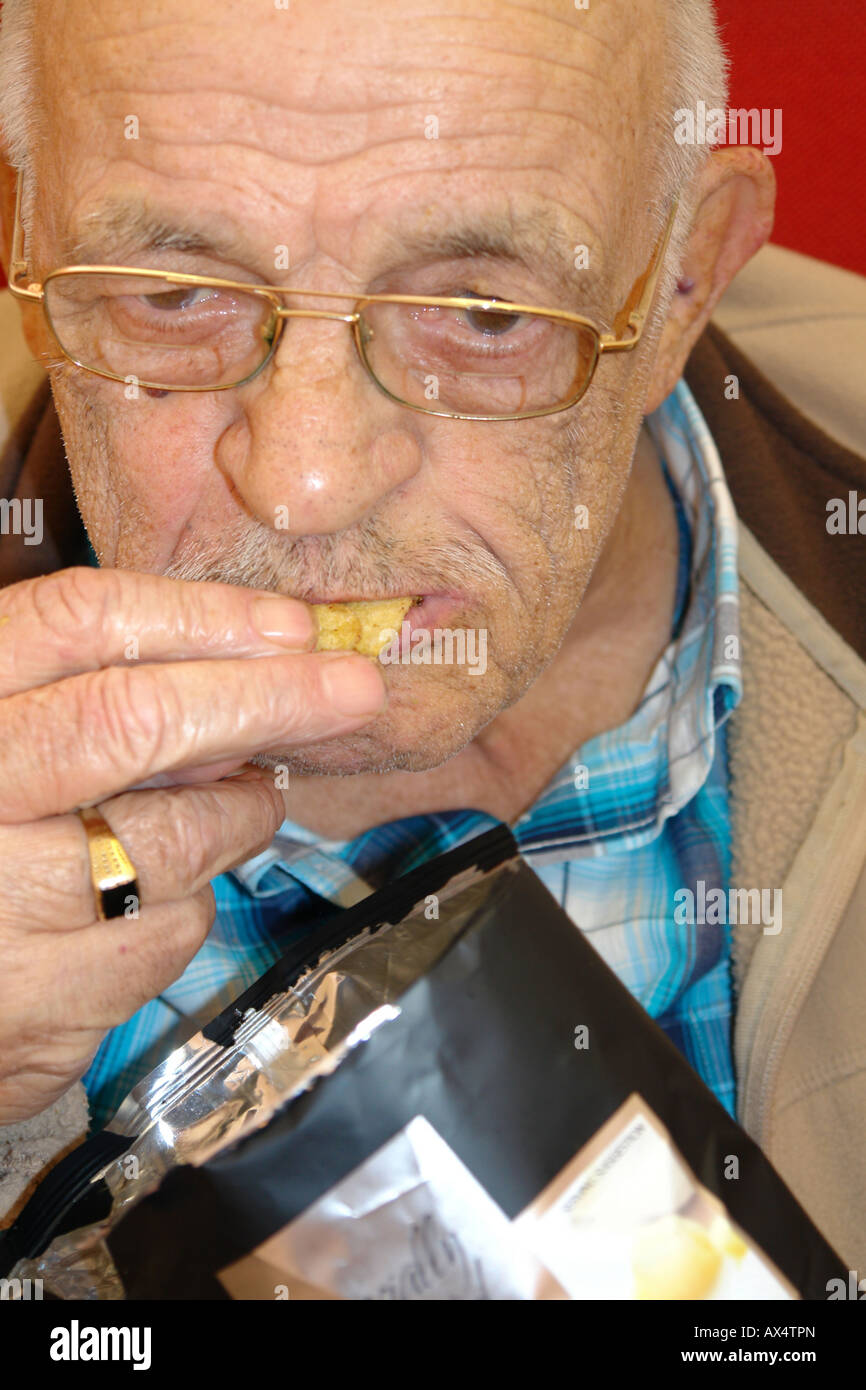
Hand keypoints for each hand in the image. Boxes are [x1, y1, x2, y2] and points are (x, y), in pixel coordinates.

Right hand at [0, 567, 385, 1122]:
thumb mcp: (8, 745)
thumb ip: (92, 699)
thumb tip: (248, 675)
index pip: (77, 623)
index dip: (199, 615)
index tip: (289, 626)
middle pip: (135, 718)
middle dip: (267, 697)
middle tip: (353, 690)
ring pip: (176, 835)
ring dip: (236, 820)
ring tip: (230, 815)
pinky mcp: (38, 997)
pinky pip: (169, 934)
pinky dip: (187, 912)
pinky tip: (150, 905)